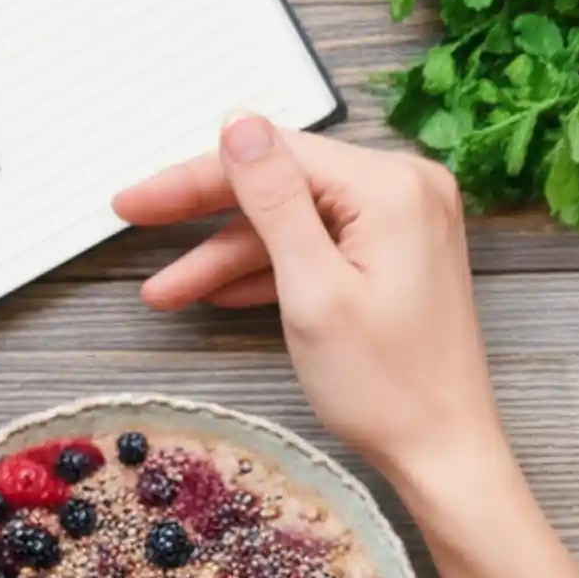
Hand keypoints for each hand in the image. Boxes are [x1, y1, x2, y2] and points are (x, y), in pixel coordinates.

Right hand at [114, 116, 578, 577]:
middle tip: (135, 218)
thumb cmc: (386, 386)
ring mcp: (402, 221)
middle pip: (280, 183)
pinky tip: (219, 292)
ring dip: (227, 255)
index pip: (272, 157)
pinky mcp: (394, 253)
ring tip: (166, 290)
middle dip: (203, 212)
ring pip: (291, 221)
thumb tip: (239, 123)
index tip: (135, 200)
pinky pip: (317, 245)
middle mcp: (403, 189)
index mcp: (390, 187)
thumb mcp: (312, 288)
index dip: (194, 177)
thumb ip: (272, 199)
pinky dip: (269, 269)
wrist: (443, 454)